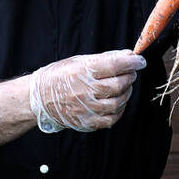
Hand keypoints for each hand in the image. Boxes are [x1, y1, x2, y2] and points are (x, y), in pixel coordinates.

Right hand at [29, 49, 145, 132]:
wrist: (39, 98)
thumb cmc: (59, 76)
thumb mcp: (77, 61)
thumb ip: (103, 59)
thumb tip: (128, 56)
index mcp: (81, 71)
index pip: (114, 65)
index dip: (131, 62)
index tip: (139, 61)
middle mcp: (83, 90)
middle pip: (118, 84)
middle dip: (129, 77)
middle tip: (130, 73)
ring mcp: (85, 108)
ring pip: (118, 102)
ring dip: (126, 93)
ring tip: (123, 87)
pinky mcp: (86, 121)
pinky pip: (111, 118)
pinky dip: (119, 110)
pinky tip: (117, 102)